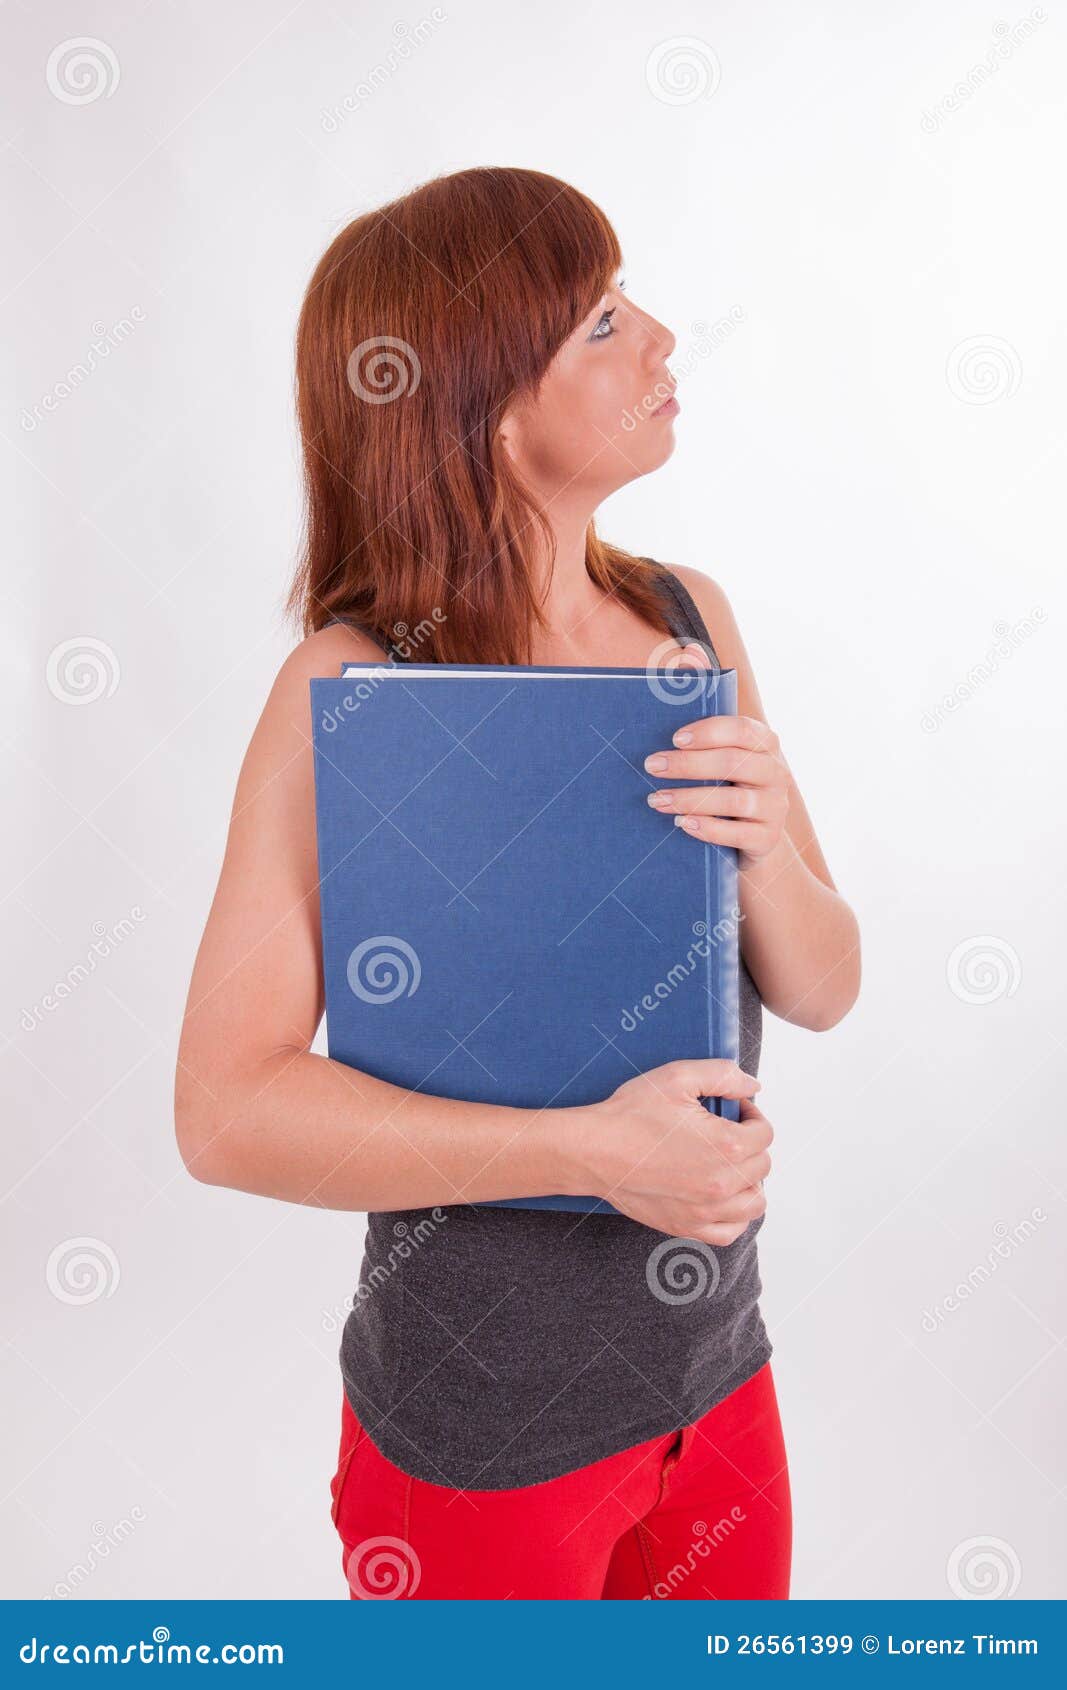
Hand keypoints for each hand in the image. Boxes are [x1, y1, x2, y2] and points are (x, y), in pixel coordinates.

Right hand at [575, 1058, 771, 1241]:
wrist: (593, 1150)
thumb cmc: (630, 1115)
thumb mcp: (677, 1078)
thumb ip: (723, 1075)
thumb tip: (753, 1085)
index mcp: (726, 1145)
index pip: (764, 1133)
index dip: (751, 1115)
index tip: (734, 1110)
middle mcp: (722, 1183)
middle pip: (762, 1165)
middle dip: (749, 1144)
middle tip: (725, 1131)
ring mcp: (705, 1211)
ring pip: (754, 1202)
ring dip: (749, 1181)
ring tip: (727, 1164)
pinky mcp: (687, 1227)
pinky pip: (731, 1231)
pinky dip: (735, 1216)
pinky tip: (721, 1197)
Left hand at [642, 656, 789, 868]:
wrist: (753, 841)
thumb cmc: (725, 784)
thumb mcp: (716, 747)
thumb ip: (704, 701)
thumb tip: (690, 653)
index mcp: (763, 743)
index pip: (741, 729)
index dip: (709, 731)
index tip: (674, 737)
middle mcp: (775, 772)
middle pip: (734, 763)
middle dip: (689, 765)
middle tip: (651, 766)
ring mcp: (776, 808)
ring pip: (735, 801)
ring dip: (690, 799)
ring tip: (655, 800)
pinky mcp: (768, 839)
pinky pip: (740, 835)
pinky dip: (709, 829)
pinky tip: (682, 825)